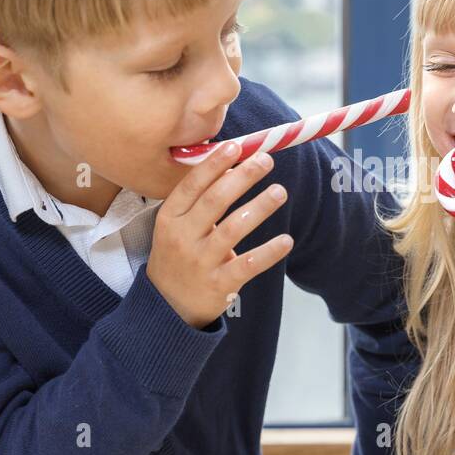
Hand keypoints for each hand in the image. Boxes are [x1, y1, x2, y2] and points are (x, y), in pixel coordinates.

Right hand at [147, 142, 293, 327]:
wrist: (167, 307)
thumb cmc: (178, 256)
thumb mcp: (177, 226)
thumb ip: (200, 200)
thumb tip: (233, 165)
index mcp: (170, 218)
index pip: (192, 186)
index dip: (213, 165)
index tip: (236, 147)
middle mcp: (183, 238)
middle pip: (214, 201)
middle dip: (242, 178)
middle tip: (266, 160)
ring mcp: (201, 262)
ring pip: (233, 229)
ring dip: (259, 207)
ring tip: (280, 191)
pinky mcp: (219, 285)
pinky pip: (248, 264)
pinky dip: (268, 252)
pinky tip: (286, 240)